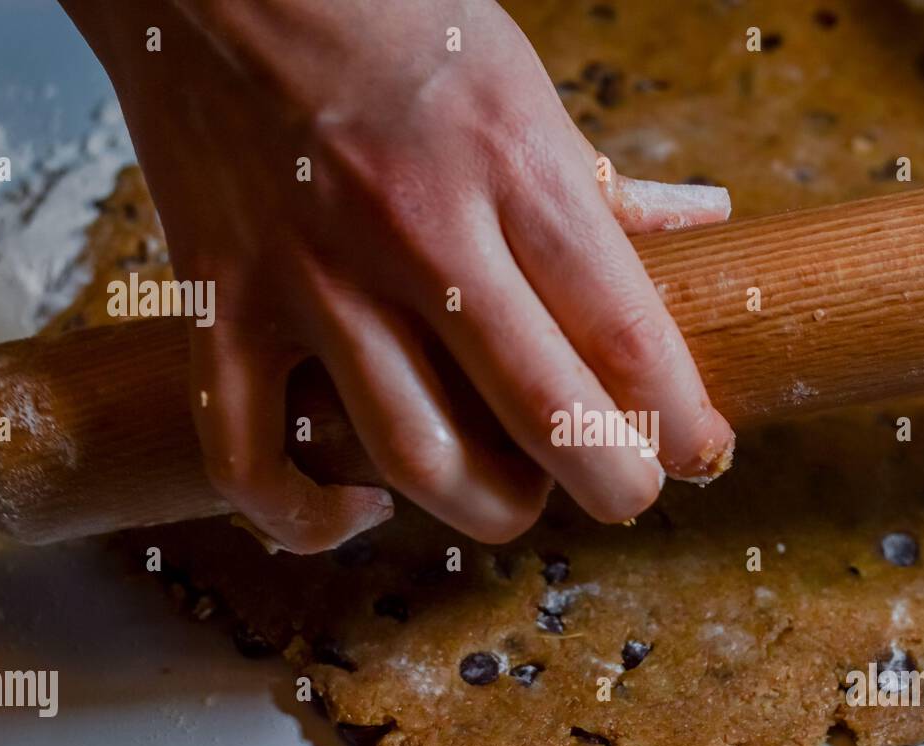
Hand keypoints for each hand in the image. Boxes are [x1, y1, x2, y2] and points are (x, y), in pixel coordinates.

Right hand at [62, 0, 733, 552]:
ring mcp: (313, 274)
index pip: (627, 335)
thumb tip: (700, 224)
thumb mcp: (523, 81)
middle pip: (546, 415)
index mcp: (515, 166)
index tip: (703, 455)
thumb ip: (602, 181)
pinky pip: (253, 457)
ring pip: (416, 457)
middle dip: (615, 482)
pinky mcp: (221, 301)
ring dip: (489, 507)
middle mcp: (420, 230)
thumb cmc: (388, 20)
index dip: (682, 423)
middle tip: (629, 489)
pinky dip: (304, 518)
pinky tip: (357, 512)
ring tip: (514, 493)